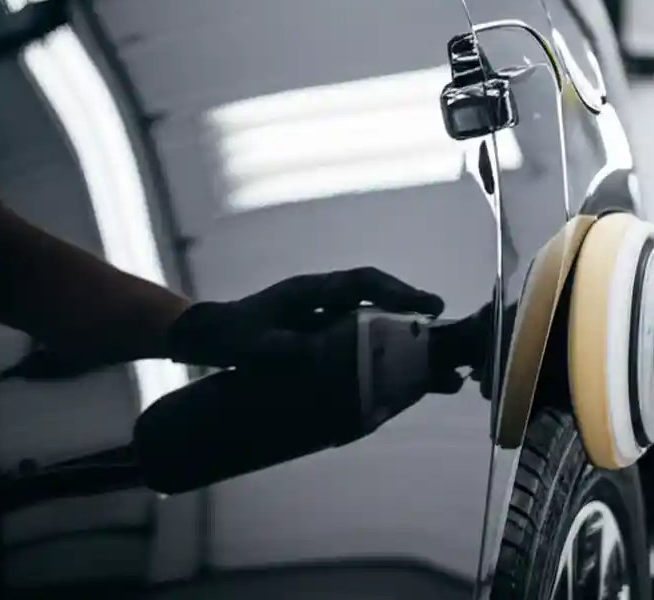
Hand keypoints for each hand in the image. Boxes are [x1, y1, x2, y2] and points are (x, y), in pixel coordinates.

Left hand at [167, 267, 443, 368]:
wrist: (211, 335)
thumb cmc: (233, 336)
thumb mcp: (254, 344)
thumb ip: (283, 346)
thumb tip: (317, 352)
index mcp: (312, 289)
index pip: (363, 282)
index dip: (396, 291)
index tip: (424, 305)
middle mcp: (326, 296)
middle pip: (379, 295)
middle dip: (412, 307)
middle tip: (443, 323)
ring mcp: (328, 313)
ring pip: (377, 315)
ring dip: (406, 332)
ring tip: (437, 354)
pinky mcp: (328, 331)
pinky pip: (366, 334)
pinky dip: (388, 348)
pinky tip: (406, 370)